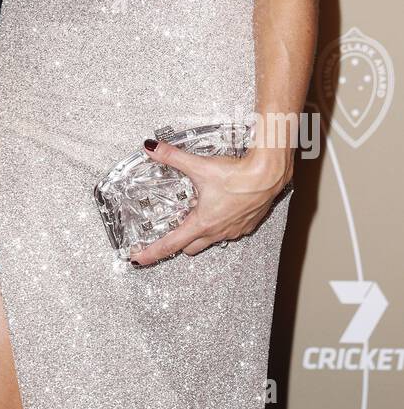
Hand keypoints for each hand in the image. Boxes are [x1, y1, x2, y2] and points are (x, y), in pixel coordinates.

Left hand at [129, 137, 289, 264]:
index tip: (141, 259)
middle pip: (191, 247)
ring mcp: (233, 230)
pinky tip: (220, 208)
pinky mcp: (247, 224)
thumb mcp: (199, 166)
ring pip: (211, 240)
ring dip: (201, 232)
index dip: (153, 252)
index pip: (171, 244)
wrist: (268, 175)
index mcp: (202, 222)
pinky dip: (221, 224)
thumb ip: (172, 157)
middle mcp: (218, 230)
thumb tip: (153, 149)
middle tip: (169, 235)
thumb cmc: (239, 176)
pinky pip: (229, 231)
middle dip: (178, 243)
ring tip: (197, 215)